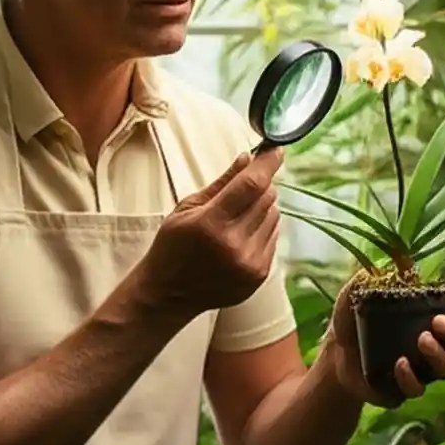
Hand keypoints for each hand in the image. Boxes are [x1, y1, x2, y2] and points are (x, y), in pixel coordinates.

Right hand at [133, 147, 283, 316]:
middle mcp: (234, 245)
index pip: (252, 184)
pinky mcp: (259, 275)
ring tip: (236, 218)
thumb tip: (247, 158)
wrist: (168, 294)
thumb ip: (221, 183)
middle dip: (259, 186)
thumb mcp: (187, 209)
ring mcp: (249, 262)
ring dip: (261, 208)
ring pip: (274, 216)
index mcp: (211, 224)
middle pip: (267, 198)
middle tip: (241, 189)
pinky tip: (240, 236)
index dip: (267, 163)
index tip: (275, 150)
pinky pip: (274, 238)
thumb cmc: (172, 247)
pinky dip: (262, 229)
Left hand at [324, 276, 444, 406]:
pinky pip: (417, 389)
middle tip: (437, 322)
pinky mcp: (403, 390)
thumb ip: (368, 279)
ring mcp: (422, 370)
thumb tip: (384, 267)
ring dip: (438, 354)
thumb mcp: (356, 295)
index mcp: (429, 318)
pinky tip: (399, 364)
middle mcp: (434, 346)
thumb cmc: (354, 319)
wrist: (332, 354)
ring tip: (422, 339)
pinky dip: (411, 377)